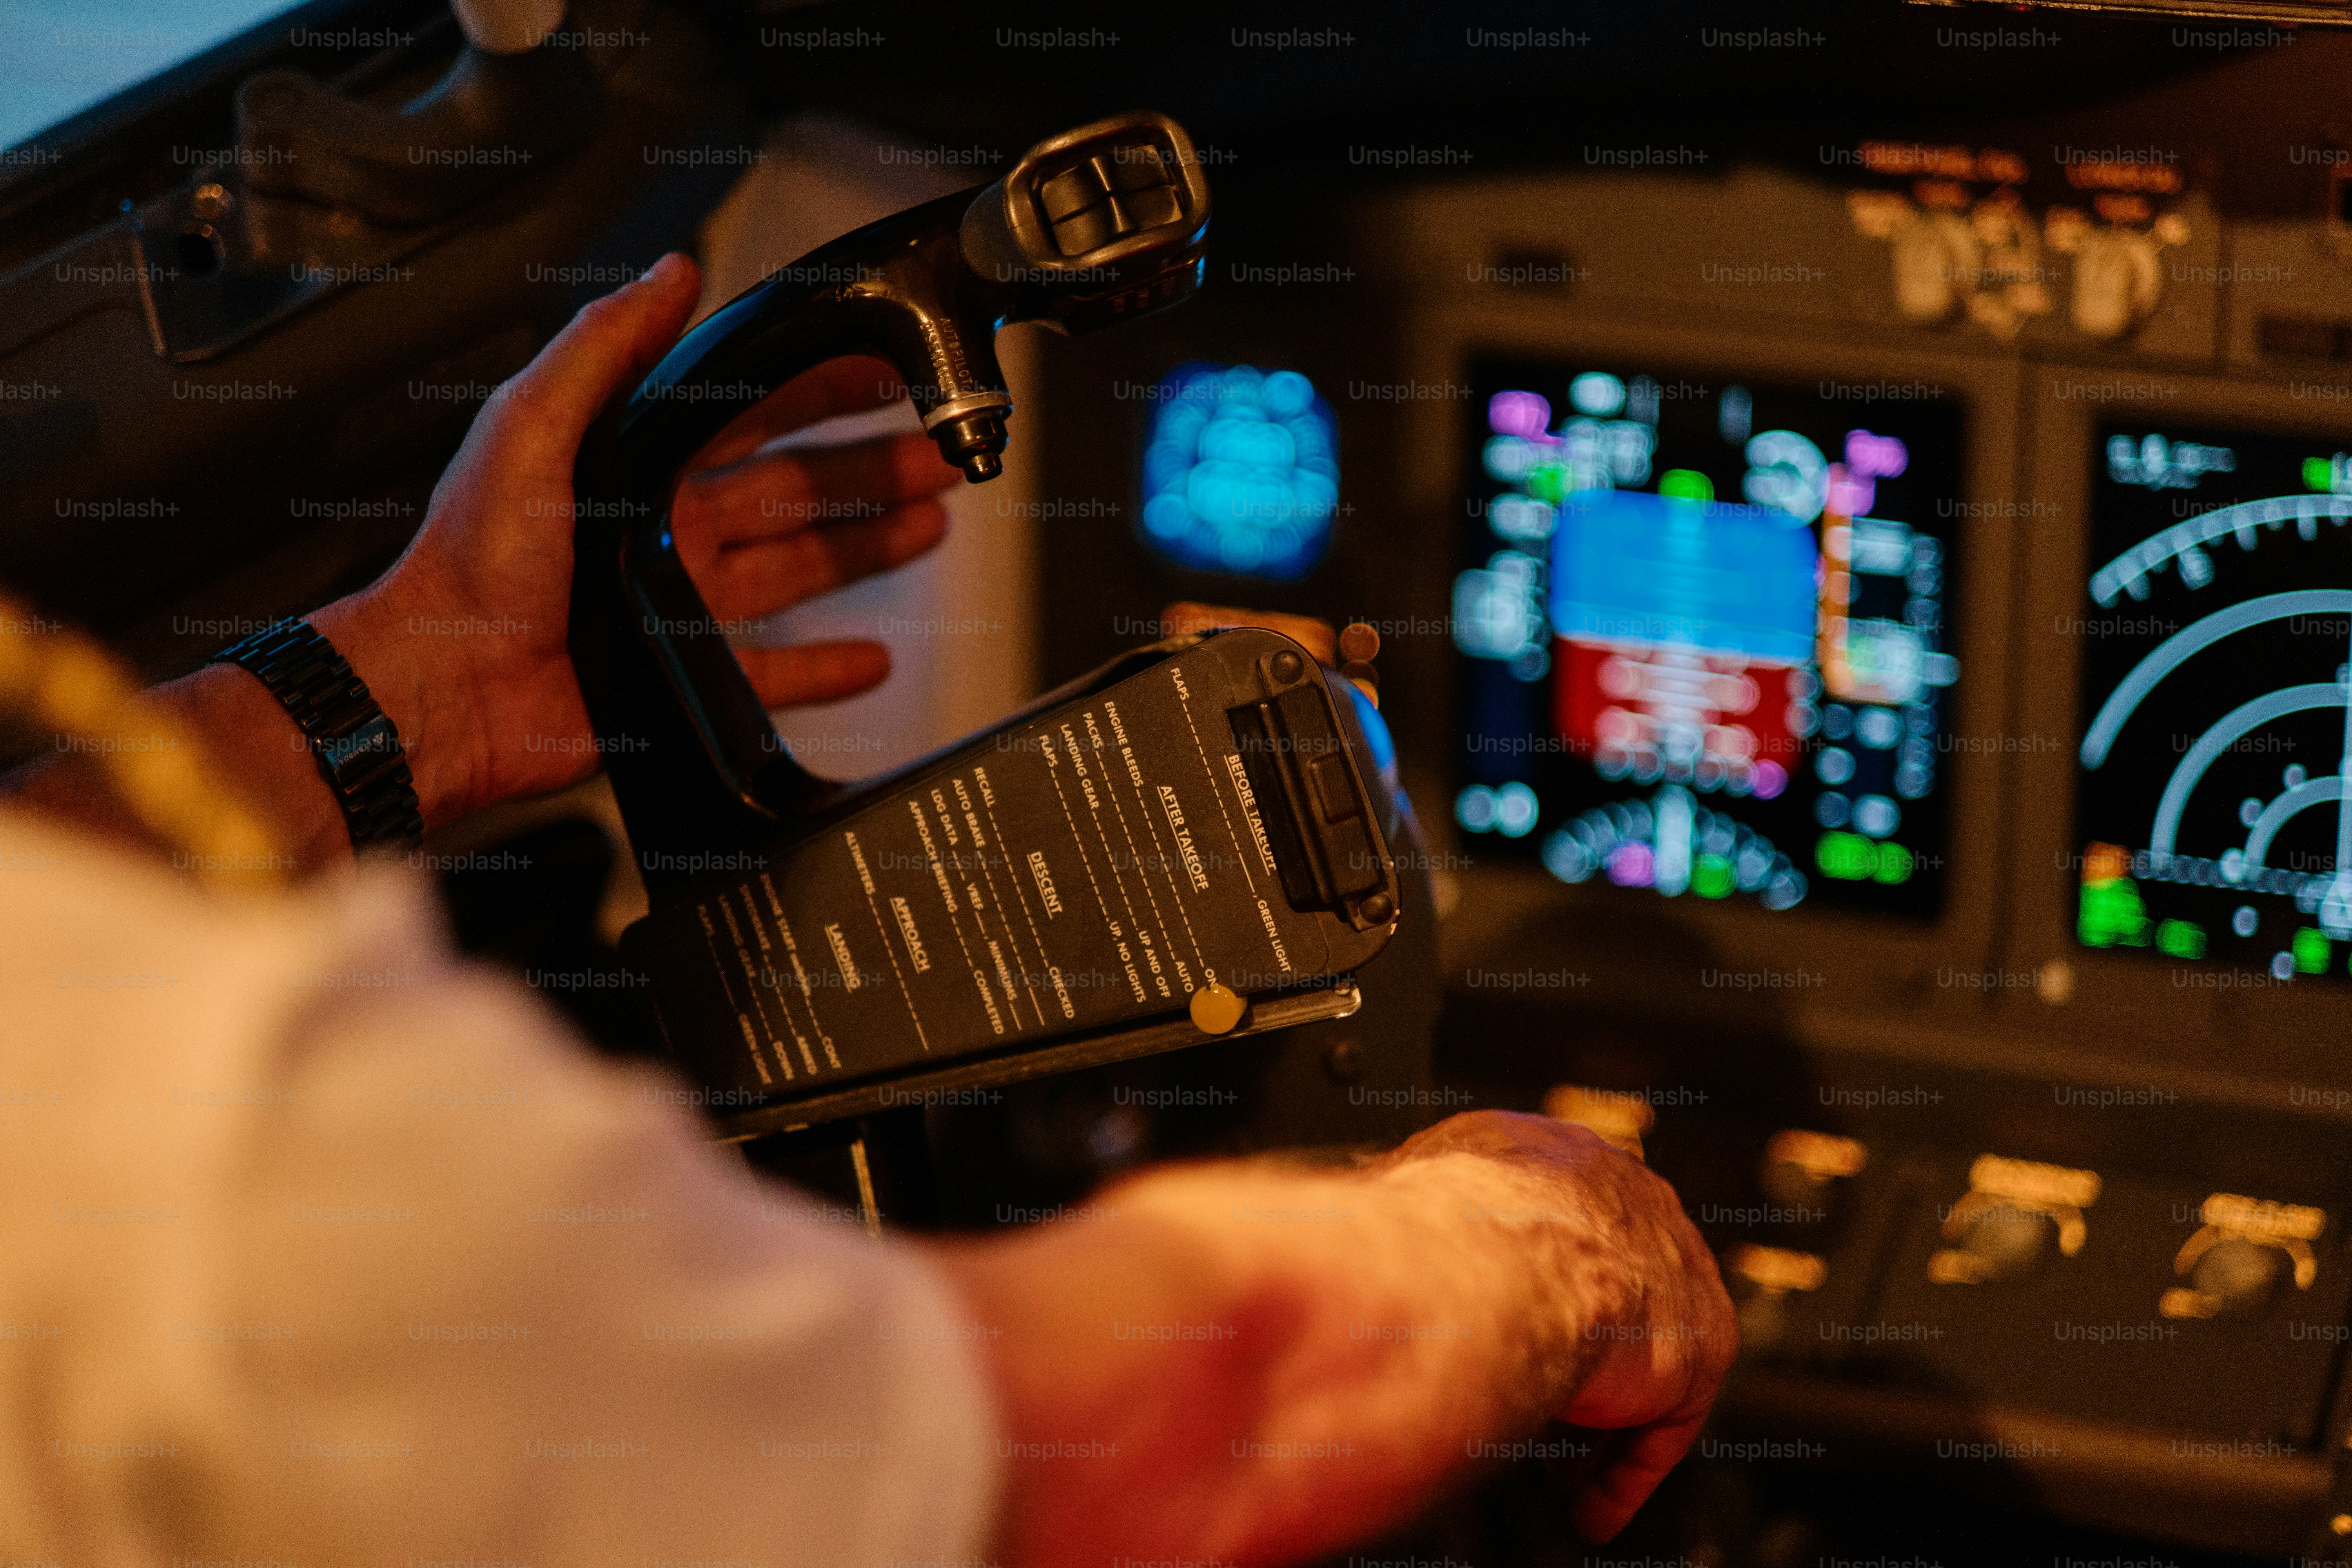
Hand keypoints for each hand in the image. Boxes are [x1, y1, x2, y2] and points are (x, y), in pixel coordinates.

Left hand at [314, 251, 962, 827]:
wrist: (441, 686)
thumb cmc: (466, 564)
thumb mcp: (528, 425)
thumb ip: (603, 346)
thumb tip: (670, 273)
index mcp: (634, 463)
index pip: (749, 412)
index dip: (818, 388)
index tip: (879, 368)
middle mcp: (664, 527)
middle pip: (794, 487)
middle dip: (869, 467)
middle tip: (934, 453)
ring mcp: (680, 603)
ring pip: (799, 567)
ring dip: (867, 546)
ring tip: (928, 525)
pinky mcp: (686, 678)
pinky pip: (773, 674)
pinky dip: (827, 669)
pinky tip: (870, 656)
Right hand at [1378, 1110, 1734, 1540]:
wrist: (1488, 1274)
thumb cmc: (1430, 1234)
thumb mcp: (1400, 1195)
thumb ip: (1404, 1213)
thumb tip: (1356, 1222)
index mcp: (1551, 1152)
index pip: (1552, 1219)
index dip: (1525, 1283)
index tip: (1502, 1327)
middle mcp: (1625, 1194)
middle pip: (1605, 1285)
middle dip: (1571, 1349)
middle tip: (1535, 1404)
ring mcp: (1674, 1264)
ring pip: (1640, 1353)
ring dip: (1599, 1416)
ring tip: (1557, 1471)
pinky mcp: (1700, 1341)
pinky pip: (1665, 1417)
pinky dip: (1625, 1467)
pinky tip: (1589, 1508)